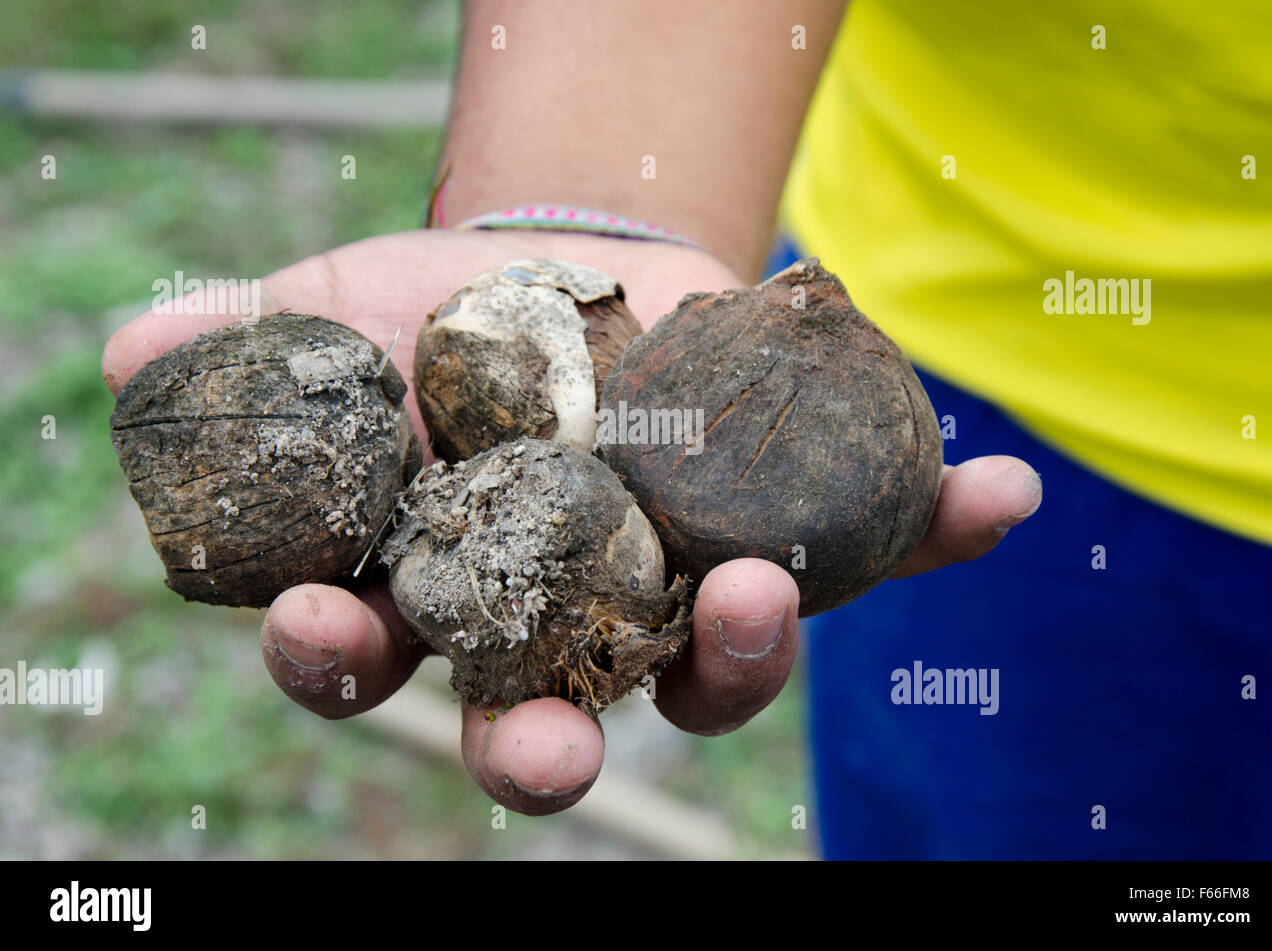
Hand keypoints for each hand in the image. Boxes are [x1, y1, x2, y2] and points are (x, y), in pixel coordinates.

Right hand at [103, 228, 1040, 814]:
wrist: (562, 266)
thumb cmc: (427, 314)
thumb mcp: (327, 318)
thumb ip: (247, 355)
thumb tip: (133, 351)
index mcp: (433, 589)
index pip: (372, 658)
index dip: (340, 658)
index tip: (326, 624)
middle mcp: (557, 625)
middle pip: (542, 721)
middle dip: (535, 746)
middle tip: (549, 742)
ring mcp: (674, 594)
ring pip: (706, 674)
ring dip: (739, 651)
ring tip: (754, 588)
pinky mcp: (780, 534)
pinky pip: (872, 552)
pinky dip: (933, 529)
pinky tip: (994, 494)